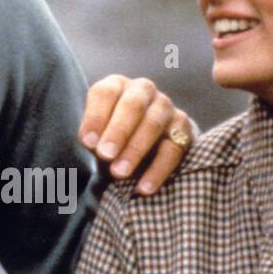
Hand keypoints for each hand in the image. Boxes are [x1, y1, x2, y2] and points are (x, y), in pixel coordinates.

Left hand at [80, 75, 193, 194]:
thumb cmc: (112, 139)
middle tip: (105, 155)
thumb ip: (92, 137)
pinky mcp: (184, 130)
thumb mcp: (97, 134)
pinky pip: (173, 150)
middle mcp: (143, 90)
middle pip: (133, 105)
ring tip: (119, 173)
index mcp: (117, 86)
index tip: (88, 142)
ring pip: (154, 124)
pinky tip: (144, 187)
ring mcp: (166, 107)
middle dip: (118, 131)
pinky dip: (158, 170)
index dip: (96, 117)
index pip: (106, 93)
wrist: (145, 148)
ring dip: (135, 150)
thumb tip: (91, 143)